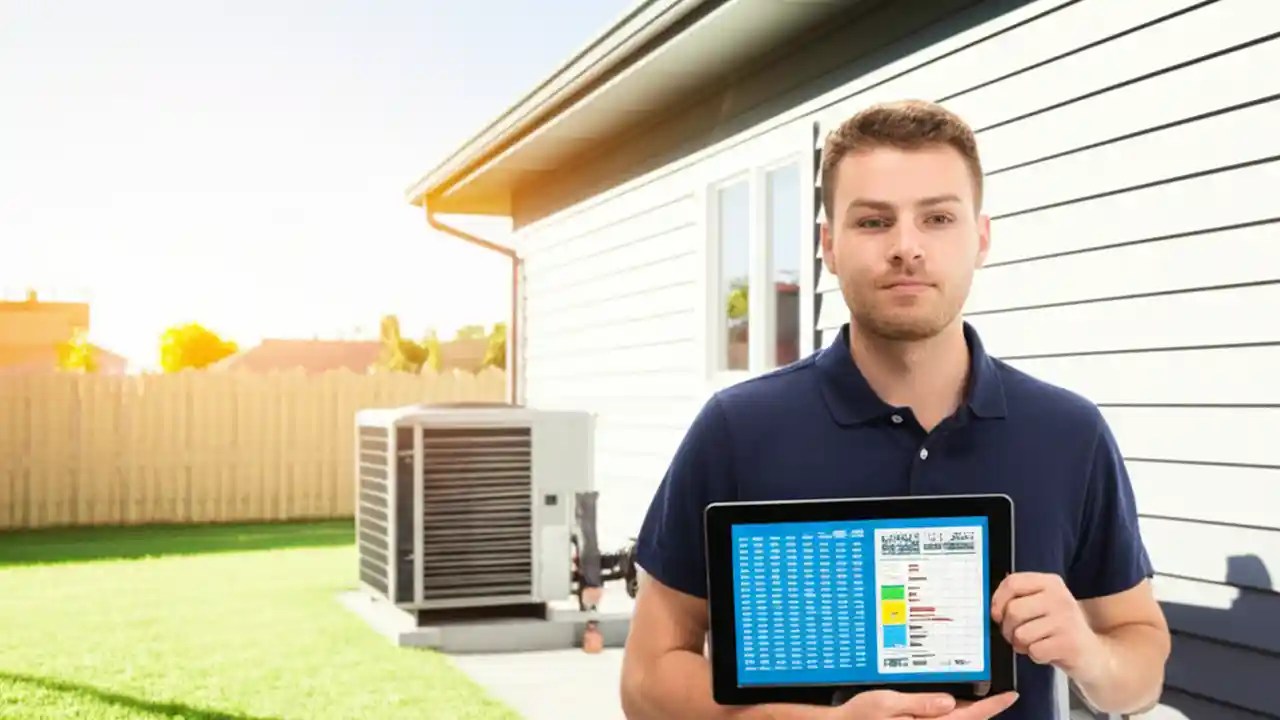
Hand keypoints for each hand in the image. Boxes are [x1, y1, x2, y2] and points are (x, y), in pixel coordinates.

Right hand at [829, 690, 1017, 718]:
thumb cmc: (861, 715)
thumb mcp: (887, 704)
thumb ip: (920, 704)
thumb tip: (951, 702)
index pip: (968, 717)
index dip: (992, 706)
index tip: (1012, 696)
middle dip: (987, 708)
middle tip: (1003, 692)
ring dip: (972, 710)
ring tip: (985, 694)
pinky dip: (956, 712)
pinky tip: (956, 702)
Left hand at [991, 572, 1105, 679]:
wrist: (1094, 655)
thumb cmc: (1059, 629)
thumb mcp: (1043, 605)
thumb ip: (1020, 599)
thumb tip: (993, 608)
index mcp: (1051, 583)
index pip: (1013, 582)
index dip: (998, 600)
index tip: (997, 614)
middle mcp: (1060, 597)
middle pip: (1013, 610)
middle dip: (1007, 628)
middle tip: (1016, 635)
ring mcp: (1066, 620)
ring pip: (1021, 633)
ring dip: (1021, 645)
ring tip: (1034, 643)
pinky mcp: (1069, 643)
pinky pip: (1034, 651)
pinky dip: (1035, 656)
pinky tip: (1047, 652)